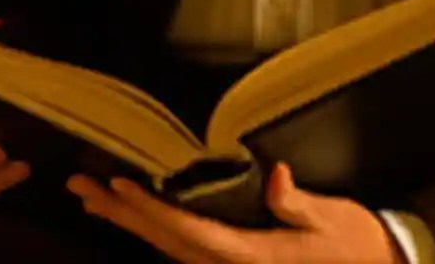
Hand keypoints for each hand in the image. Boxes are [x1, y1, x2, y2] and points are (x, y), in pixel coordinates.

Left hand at [68, 162, 404, 263]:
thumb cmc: (354, 242)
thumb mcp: (331, 218)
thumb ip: (297, 202)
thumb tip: (277, 177)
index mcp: (251, 258)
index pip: (189, 231)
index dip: (151, 209)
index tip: (118, 185)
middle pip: (164, 242)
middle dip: (120, 214)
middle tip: (80, 187)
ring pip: (166, 247)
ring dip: (129, 222)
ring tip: (91, 199)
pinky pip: (181, 249)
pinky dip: (152, 230)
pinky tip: (132, 217)